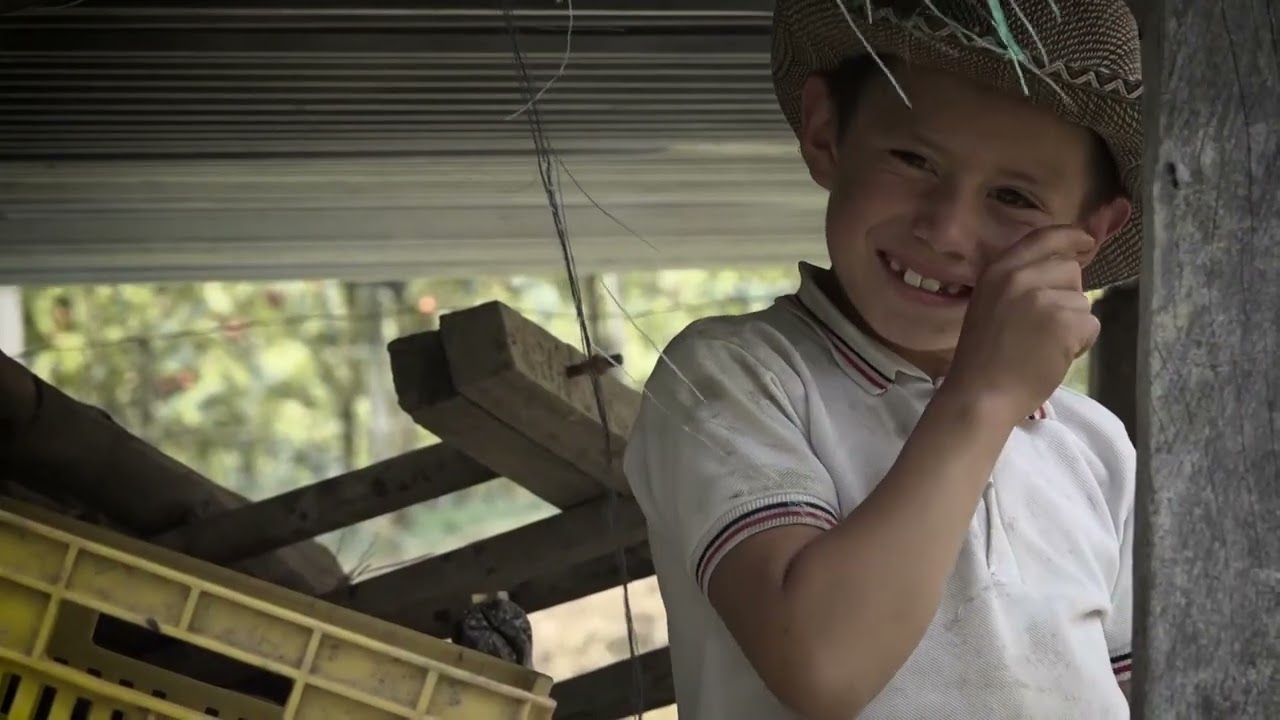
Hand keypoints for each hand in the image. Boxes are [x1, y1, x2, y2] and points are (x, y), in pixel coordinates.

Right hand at [944, 225, 1099, 423]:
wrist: (981, 394)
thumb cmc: (982, 357)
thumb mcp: (989, 303)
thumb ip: (1018, 283)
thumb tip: (1061, 269)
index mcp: (998, 270)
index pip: (1044, 237)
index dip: (1070, 237)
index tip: (1086, 241)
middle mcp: (1020, 277)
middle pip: (1070, 270)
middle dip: (1068, 295)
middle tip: (1047, 324)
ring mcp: (1042, 298)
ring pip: (1082, 301)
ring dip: (1073, 323)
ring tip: (1046, 345)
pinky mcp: (1063, 322)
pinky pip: (1090, 324)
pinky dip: (1080, 343)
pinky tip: (1055, 355)